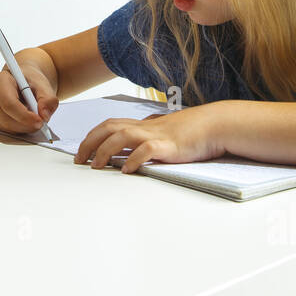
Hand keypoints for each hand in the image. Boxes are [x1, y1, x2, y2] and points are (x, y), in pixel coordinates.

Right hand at [0, 64, 57, 134]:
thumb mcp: (43, 84)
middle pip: (5, 118)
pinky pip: (6, 130)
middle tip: (41, 123)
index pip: (8, 103)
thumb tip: (44, 115)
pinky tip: (27, 121)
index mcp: (0, 82)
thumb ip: (48, 98)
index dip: (24, 116)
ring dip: (24, 128)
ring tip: (35, 119)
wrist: (24, 81)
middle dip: (26, 124)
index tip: (40, 121)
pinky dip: (19, 130)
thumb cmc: (30, 80)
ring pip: (5, 127)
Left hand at [74, 104, 225, 173]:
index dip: (92, 136)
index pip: (110, 125)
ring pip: (122, 136)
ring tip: (96, 166)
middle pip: (109, 128)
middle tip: (79, 160)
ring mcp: (156, 134)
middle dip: (90, 143)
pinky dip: (133, 159)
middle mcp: (145, 127)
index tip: (82, 151)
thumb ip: (149, 138)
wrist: (216, 124)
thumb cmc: (193, 130)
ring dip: (105, 151)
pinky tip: (126, 170)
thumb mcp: (165, 132)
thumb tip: (135, 149)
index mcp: (143, 125)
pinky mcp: (168, 145)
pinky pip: (146, 150)